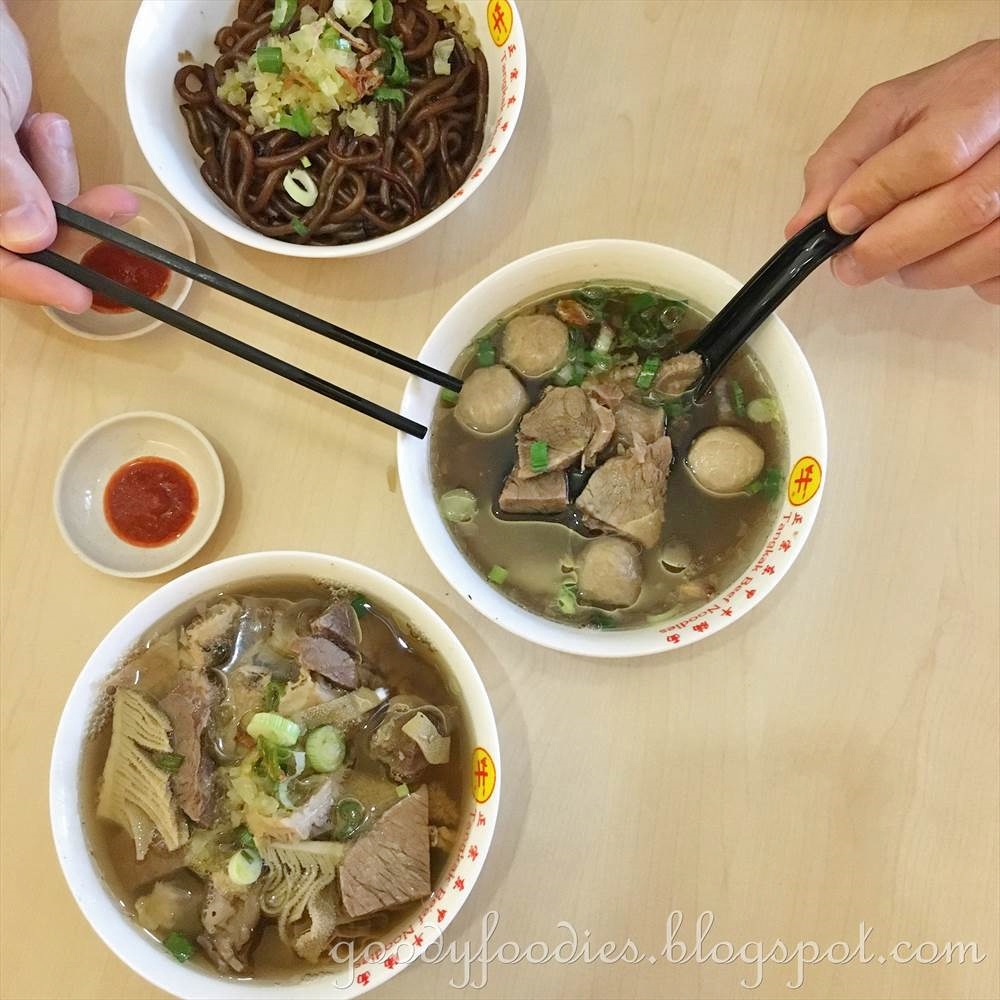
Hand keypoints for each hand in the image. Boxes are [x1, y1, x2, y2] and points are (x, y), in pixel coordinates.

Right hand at [0, 2, 137, 311]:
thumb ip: (1, 178)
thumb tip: (31, 237)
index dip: (32, 283)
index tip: (78, 295)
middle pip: (24, 247)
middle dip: (70, 221)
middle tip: (117, 204)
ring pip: (43, 219)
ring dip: (60, 179)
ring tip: (46, 125)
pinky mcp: (13, 171)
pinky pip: (47, 189)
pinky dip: (57, 163)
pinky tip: (44, 124)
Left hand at [786, 40, 999, 303]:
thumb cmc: (952, 105)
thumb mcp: (889, 112)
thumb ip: (842, 162)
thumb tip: (804, 226)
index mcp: (982, 99)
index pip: (935, 155)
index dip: (879, 196)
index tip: (839, 222)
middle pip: (963, 209)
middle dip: (890, 248)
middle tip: (850, 265)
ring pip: (985, 252)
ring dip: (923, 272)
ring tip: (894, 260)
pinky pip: (999, 279)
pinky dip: (963, 282)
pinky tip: (943, 256)